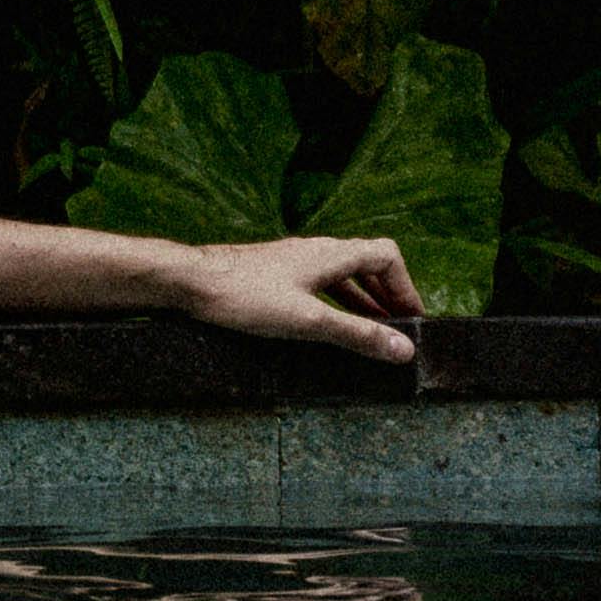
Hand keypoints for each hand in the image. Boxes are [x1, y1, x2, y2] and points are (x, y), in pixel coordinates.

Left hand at [177, 233, 422, 364]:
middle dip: (387, 296)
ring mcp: (293, 261)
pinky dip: (333, 302)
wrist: (187, 281)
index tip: (413, 318)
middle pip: (366, 265)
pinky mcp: (273, 273)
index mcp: (331, 255)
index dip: (405, 286)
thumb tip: (403, 349)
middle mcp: (315, 251)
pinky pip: (317, 284)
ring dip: (361, 301)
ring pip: (340, 275)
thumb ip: (356, 334)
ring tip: (370, 331)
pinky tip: (325, 323)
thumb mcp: (308, 321)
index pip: (386, 257)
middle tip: (397, 329)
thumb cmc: (244, 296)